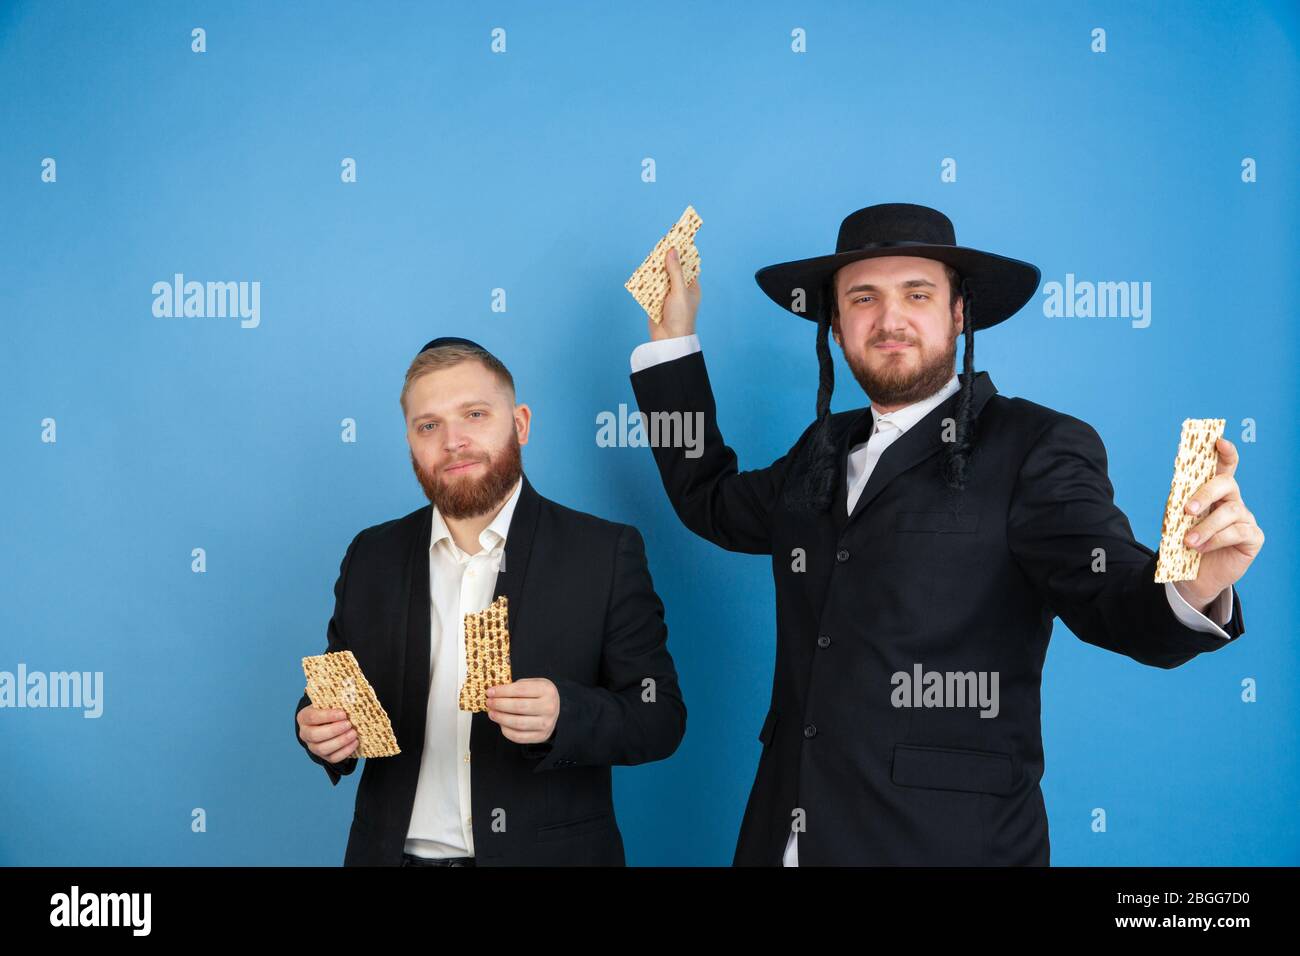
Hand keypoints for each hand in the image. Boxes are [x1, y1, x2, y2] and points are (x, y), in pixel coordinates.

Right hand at [297, 705, 358, 762]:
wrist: (327, 723)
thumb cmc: (329, 710)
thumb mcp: (328, 703)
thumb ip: (335, 702)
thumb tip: (350, 700)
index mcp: (304, 717)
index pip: (312, 717)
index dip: (328, 716)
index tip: (343, 713)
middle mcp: (305, 734)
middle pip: (315, 735)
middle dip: (334, 730)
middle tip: (349, 724)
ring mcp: (313, 747)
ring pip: (323, 749)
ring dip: (340, 741)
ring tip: (353, 733)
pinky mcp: (324, 756)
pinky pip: (333, 758)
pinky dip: (345, 751)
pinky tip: (355, 742)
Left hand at [485, 678, 557, 743]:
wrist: (553, 708)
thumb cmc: (539, 694)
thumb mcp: (532, 684)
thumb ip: (516, 687)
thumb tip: (495, 693)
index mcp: (547, 690)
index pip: (520, 690)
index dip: (502, 691)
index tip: (490, 692)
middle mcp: (549, 707)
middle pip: (519, 707)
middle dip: (500, 704)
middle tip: (489, 703)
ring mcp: (546, 723)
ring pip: (518, 723)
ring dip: (501, 718)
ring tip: (492, 713)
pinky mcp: (541, 736)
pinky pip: (519, 736)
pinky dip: (507, 731)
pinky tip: (501, 724)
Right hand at [651, 245, 700, 340]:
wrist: (669, 340)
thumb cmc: (681, 317)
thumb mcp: (679, 291)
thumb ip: (674, 271)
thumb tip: (671, 251)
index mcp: (691, 287)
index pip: (688, 265)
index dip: (682, 253)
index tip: (677, 239)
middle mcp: (679, 289)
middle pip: (672, 269)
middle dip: (666, 259)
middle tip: (660, 246)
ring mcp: (667, 295)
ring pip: (659, 277)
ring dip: (655, 269)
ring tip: (650, 257)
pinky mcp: (655, 302)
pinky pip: (650, 288)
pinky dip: (647, 281)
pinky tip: (642, 271)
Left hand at [1172, 437, 1263, 612]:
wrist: (1190, 577)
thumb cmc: (1184, 545)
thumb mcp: (1177, 523)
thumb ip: (1180, 505)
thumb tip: (1180, 495)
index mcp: (1214, 493)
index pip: (1224, 467)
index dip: (1225, 453)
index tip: (1218, 441)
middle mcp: (1232, 501)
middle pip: (1227, 484)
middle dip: (1205, 494)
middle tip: (1187, 510)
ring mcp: (1245, 519)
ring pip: (1229, 512)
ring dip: (1205, 527)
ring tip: (1188, 542)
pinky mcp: (1253, 538)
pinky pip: (1238, 532)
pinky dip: (1216, 540)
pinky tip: (1201, 549)